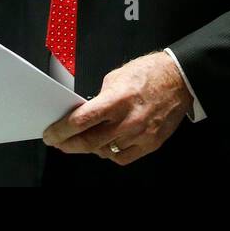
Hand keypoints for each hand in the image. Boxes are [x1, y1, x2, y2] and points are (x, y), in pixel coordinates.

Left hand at [42, 52, 191, 165]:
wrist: (179, 80)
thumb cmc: (147, 73)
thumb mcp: (116, 77)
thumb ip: (100, 98)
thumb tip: (84, 114)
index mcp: (117, 99)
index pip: (81, 121)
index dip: (61, 131)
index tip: (50, 134)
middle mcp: (128, 120)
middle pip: (89, 142)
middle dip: (68, 144)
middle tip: (59, 142)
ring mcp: (140, 135)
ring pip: (104, 152)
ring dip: (89, 148)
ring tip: (83, 140)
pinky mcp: (151, 144)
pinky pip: (122, 157)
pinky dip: (109, 153)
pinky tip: (105, 145)